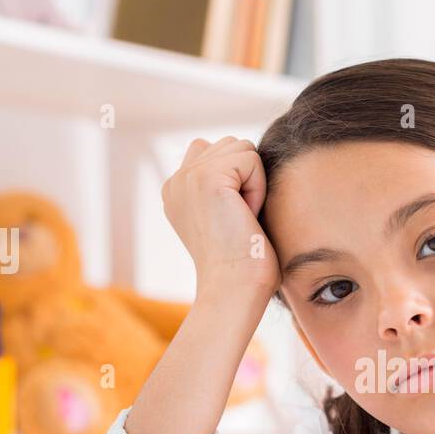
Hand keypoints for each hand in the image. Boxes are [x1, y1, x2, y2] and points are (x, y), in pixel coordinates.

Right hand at [161, 135, 280, 296]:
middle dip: (247, 178)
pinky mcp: (206, 177)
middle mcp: (176, 181)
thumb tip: (245, 160)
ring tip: (242, 217)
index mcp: (177, 191)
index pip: (216, 152)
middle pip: (231, 145)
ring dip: (254, 182)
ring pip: (242, 149)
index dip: (238, 178)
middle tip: (239, 219)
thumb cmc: (242, 265)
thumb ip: (225, 186)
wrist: (234, 288)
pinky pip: (251, 160)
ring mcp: (187, 177)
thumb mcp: (225, 218)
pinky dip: (258, 188)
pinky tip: (246, 216)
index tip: (233, 219)